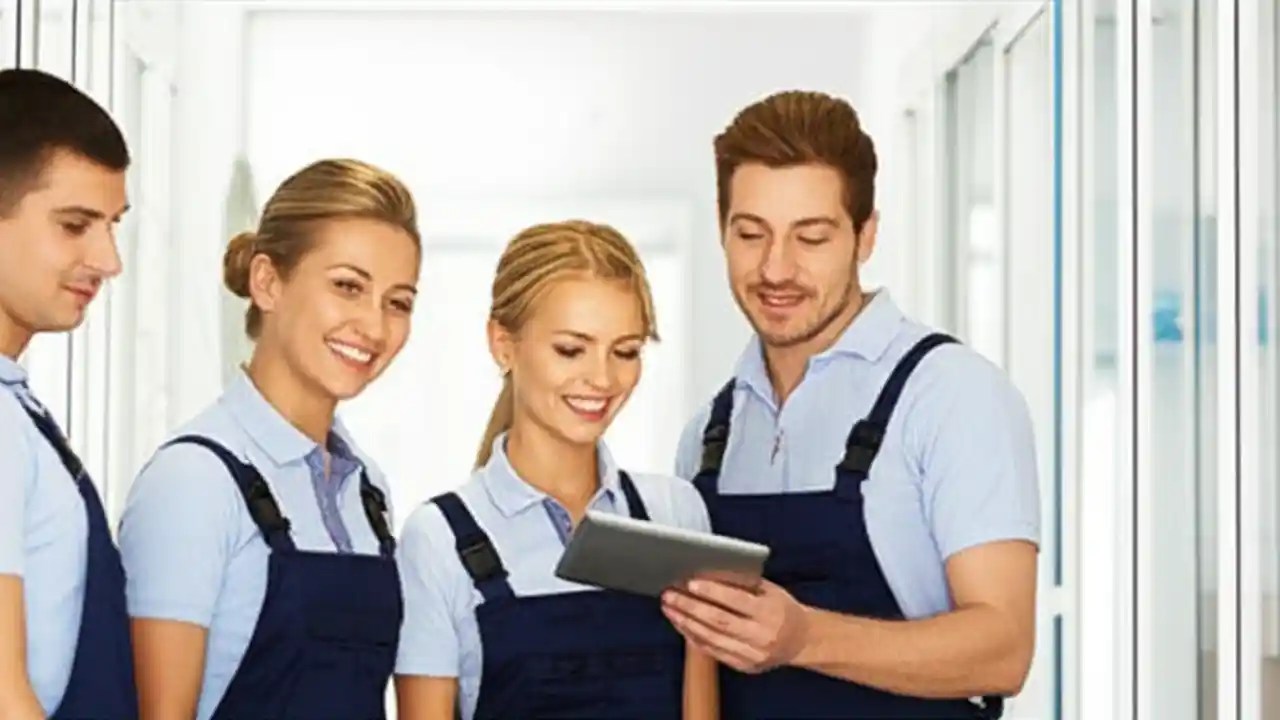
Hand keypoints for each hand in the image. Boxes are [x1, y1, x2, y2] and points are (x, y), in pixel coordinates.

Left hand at [661, 578, 809, 673]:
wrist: (801, 640)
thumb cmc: (782, 608)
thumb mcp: (770, 590)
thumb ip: (742, 583)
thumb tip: (707, 573)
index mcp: (771, 613)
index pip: (736, 602)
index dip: (712, 592)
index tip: (690, 582)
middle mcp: (762, 637)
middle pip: (719, 622)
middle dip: (690, 607)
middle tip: (670, 595)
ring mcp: (752, 655)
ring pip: (712, 639)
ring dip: (686, 623)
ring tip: (669, 608)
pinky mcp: (743, 666)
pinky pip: (713, 652)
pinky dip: (693, 637)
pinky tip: (681, 624)